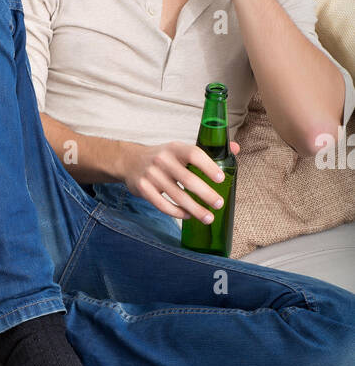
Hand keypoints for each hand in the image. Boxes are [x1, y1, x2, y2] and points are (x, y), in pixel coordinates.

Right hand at [121, 138, 240, 222]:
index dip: (208, 166)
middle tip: (219, 204)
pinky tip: (188, 215)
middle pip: (187, 179)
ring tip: (208, 217)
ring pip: (177, 196)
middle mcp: (162, 160)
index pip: (194, 154)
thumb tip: (236, 149)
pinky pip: (162, 204)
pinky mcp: (144, 189)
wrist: (130, 161)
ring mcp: (151, 175)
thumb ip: (208, 150)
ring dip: (194, 209)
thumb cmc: (163, 157)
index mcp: (175, 148)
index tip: (221, 179)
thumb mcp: (181, 149)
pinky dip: (177, 212)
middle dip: (205, 194)